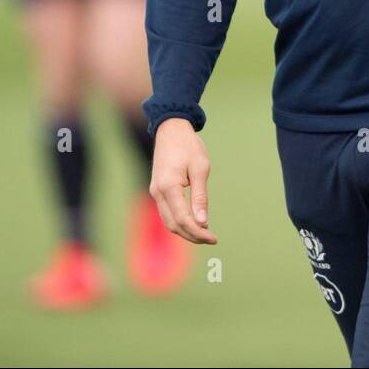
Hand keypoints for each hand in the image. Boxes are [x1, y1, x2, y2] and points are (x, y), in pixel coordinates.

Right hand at [149, 118, 216, 244]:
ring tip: (205, 233)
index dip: (198, 232)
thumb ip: (200, 197)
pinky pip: (167, 213)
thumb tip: (203, 222)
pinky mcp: (157, 190)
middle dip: (192, 235)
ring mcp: (155, 192)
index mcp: (169, 187)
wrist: (171, 130)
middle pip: (174, 225)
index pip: (183, 219)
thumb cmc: (189, 146)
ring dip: (185, 231)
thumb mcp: (201, 169)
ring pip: (168, 221)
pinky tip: (194, 222)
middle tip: (212, 239)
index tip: (214, 238)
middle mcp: (158, 192)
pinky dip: (179, 221)